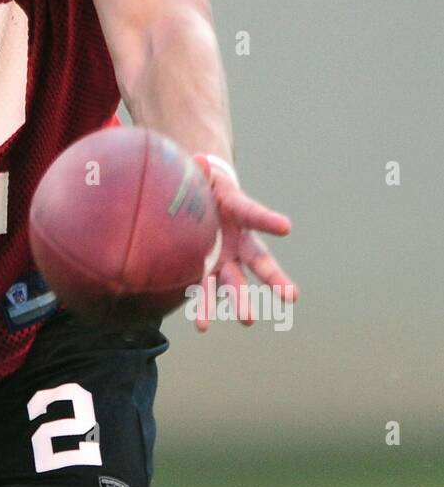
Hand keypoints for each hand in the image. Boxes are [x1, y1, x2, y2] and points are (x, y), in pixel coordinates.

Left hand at [191, 155, 298, 330]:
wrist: (196, 199)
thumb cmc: (203, 184)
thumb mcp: (200, 172)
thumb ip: (200, 170)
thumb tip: (199, 161)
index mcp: (238, 211)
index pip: (254, 214)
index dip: (268, 220)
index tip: (286, 227)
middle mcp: (239, 241)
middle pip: (260, 261)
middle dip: (274, 279)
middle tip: (291, 297)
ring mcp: (224, 259)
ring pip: (235, 282)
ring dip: (240, 301)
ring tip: (249, 321)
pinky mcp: (204, 271)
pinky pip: (204, 290)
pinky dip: (203, 306)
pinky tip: (202, 325)